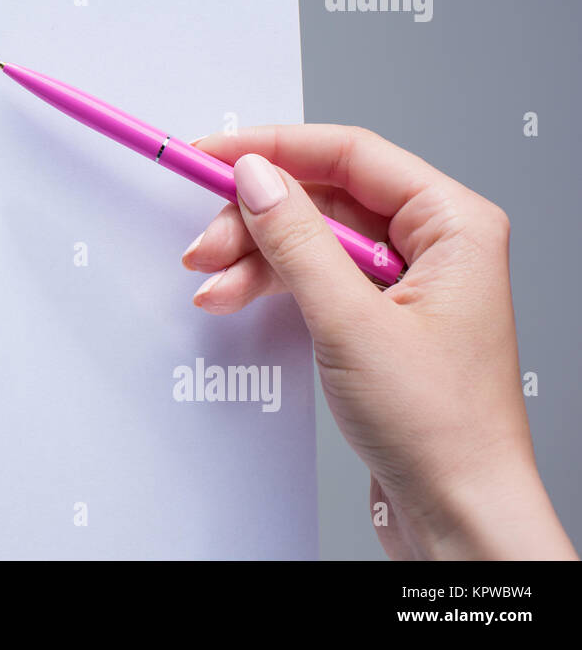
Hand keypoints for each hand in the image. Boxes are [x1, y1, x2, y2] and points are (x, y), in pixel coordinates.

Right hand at [183, 125, 574, 558]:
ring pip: (311, 238)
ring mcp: (406, 281)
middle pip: (324, 195)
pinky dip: (271, 285)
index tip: (210, 154)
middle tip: (204, 243)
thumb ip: (296, 240)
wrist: (459, 515)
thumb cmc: (441, 430)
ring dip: (253, 257)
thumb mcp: (351, 322)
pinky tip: (235, 299)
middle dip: (254, 217)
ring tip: (212, 284)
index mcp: (452, 224)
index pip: (349, 153)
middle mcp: (433, 243)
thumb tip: (254, 175)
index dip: (272, 147)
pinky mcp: (380, 317)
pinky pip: (315, 276)